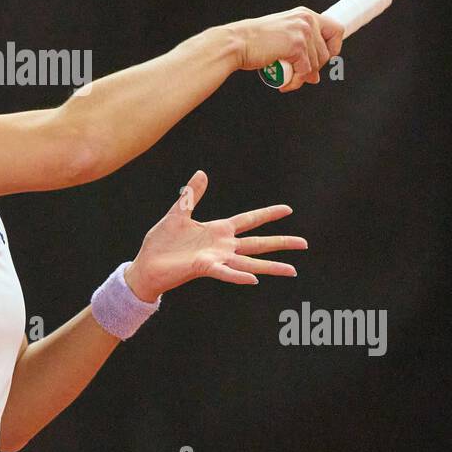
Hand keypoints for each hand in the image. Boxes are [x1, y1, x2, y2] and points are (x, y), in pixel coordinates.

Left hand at [124, 170, 306, 300]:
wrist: (146, 264)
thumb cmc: (161, 242)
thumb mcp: (178, 213)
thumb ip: (192, 194)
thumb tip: (202, 172)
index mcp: (217, 230)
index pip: (249, 220)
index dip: (268, 214)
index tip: (288, 210)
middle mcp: (222, 246)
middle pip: (257, 243)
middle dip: (281, 242)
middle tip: (304, 243)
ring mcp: (215, 258)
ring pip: (249, 263)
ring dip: (270, 266)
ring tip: (292, 270)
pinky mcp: (203, 268)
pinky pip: (224, 272)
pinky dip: (238, 275)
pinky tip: (254, 279)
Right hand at [224, 7, 344, 91]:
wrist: (237, 43)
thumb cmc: (254, 41)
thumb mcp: (282, 37)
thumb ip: (300, 49)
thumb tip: (314, 75)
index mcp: (304, 15)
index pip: (336, 30)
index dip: (334, 47)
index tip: (325, 58)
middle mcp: (307, 20)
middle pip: (327, 53)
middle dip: (314, 69)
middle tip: (300, 75)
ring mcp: (303, 32)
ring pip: (316, 65)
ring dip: (303, 78)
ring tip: (288, 80)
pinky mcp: (297, 46)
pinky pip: (306, 71)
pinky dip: (296, 82)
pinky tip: (284, 83)